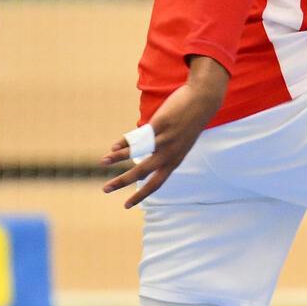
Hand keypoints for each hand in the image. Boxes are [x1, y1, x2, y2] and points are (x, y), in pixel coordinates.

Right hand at [99, 58, 229, 208]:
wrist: (203, 100)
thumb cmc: (190, 121)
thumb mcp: (179, 141)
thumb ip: (162, 149)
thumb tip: (138, 152)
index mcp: (175, 160)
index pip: (156, 183)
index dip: (141, 195)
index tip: (126, 206)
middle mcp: (170, 153)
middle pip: (142, 172)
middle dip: (122, 182)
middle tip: (105, 190)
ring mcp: (166, 138)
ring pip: (138, 153)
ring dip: (117, 158)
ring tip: (103, 162)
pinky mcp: (161, 124)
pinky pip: (139, 135)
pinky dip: (125, 141)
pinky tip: (114, 146)